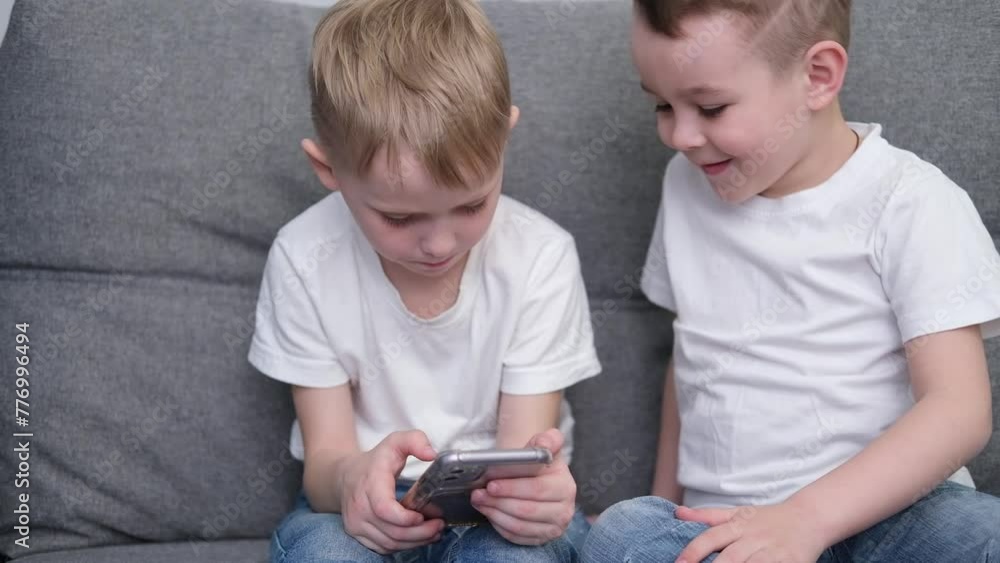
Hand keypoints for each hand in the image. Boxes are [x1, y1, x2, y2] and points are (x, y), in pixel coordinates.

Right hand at [338, 430, 445, 553]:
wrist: (344, 476)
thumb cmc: (375, 461)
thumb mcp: (395, 442)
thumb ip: (415, 440)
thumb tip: (431, 454)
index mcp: (370, 483)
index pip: (385, 509)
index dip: (406, 518)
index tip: (423, 516)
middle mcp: (359, 507)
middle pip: (392, 531)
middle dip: (420, 533)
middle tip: (439, 526)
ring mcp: (356, 523)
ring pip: (389, 543)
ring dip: (414, 542)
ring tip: (433, 532)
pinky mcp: (357, 534)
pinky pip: (383, 547)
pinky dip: (403, 546)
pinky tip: (417, 538)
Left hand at [470, 428, 576, 545]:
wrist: (539, 477)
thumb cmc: (539, 463)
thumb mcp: (545, 445)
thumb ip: (547, 440)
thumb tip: (543, 444)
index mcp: (565, 487)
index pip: (537, 490)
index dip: (512, 488)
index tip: (491, 484)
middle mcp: (563, 511)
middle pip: (526, 510)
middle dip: (498, 502)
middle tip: (478, 494)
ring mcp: (553, 528)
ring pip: (519, 526)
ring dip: (495, 513)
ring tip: (479, 501)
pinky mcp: (540, 539)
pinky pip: (516, 537)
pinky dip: (499, 526)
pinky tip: (488, 512)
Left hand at [674, 501, 827, 562]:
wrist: (809, 518)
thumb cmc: (769, 519)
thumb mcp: (738, 513)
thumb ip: (708, 516)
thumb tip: (678, 513)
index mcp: (739, 525)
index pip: (712, 537)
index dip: (694, 551)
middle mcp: (755, 538)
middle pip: (731, 557)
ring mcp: (774, 552)